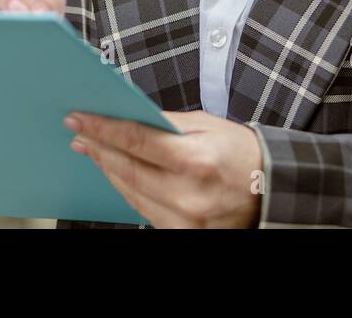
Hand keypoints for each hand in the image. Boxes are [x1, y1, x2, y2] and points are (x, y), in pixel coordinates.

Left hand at [65, 109, 263, 227]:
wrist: (272, 190)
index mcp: (196, 160)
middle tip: (78, 134)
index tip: (79, 119)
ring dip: (108, 169)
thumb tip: (129, 116)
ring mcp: (185, 221)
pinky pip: (144, 210)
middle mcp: (188, 195)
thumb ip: (166, 122)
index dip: (103, 129)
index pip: (136, 141)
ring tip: (93, 151)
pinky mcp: (182, 234)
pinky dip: (128, 190)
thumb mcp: (207, 124)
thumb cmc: (240, 153)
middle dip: (99, 149)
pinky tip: (118, 173)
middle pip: (127, 170)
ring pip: (131, 192)